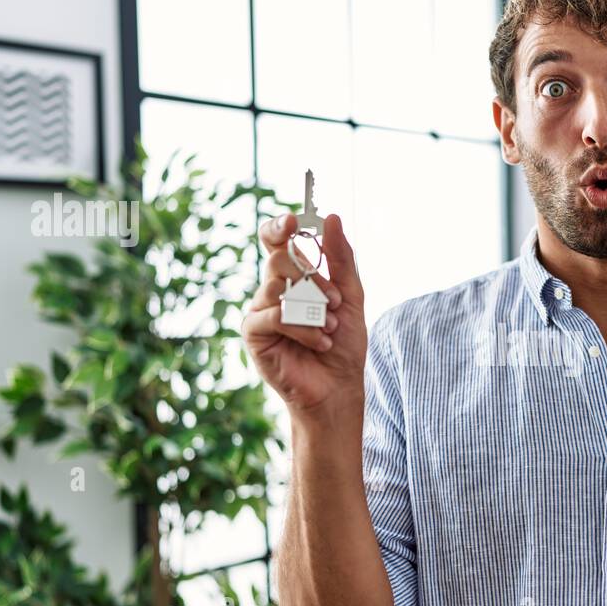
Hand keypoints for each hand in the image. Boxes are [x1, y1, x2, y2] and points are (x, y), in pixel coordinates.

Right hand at [241, 212, 366, 417]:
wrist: (339, 387)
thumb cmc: (344, 344)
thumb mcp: (352, 295)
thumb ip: (341, 258)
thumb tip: (332, 218)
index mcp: (293, 277)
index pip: (276, 241)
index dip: (279, 227)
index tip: (292, 221)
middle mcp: (273, 290)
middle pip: (278, 260)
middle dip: (311, 278)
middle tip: (335, 303)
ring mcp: (261, 311)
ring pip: (277, 287)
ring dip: (312, 309)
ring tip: (330, 329)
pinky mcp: (254, 334)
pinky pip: (273, 316)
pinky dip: (302, 328)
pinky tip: (320, 343)